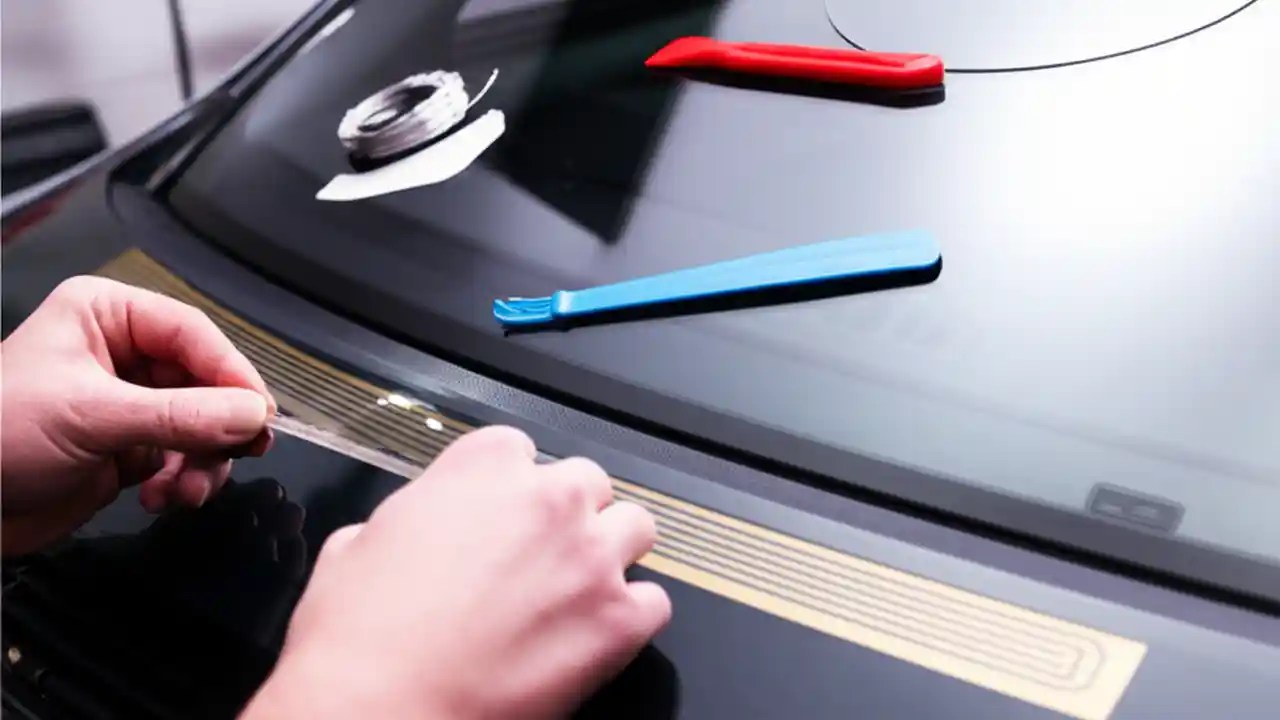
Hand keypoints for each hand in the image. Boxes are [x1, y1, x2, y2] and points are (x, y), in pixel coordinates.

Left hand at [1, 276, 274, 554]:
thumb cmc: (0, 437)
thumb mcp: (94, 416)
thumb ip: (182, 415)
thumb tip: (255, 415)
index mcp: (108, 316)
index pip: (193, 334)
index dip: (231, 373)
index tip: (260, 414)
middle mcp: (123, 353)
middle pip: (206, 382)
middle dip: (218, 428)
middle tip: (238, 456)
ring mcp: (130, 403)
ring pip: (203, 426)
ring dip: (204, 463)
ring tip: (186, 492)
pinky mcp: (129, 448)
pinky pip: (184, 458)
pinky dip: (183, 482)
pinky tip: (160, 498)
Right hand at [244, 426, 671, 719]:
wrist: (381, 709)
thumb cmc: (359, 636)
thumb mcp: (356, 543)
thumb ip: (412, 517)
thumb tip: (421, 529)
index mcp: (484, 466)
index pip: (519, 450)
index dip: (508, 488)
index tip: (499, 515)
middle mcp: (548, 500)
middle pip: (585, 482)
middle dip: (566, 515)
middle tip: (538, 557)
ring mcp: (590, 558)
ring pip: (635, 525)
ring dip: (611, 550)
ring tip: (578, 589)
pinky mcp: (618, 620)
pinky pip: (655, 601)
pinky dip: (632, 617)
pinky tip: (597, 635)